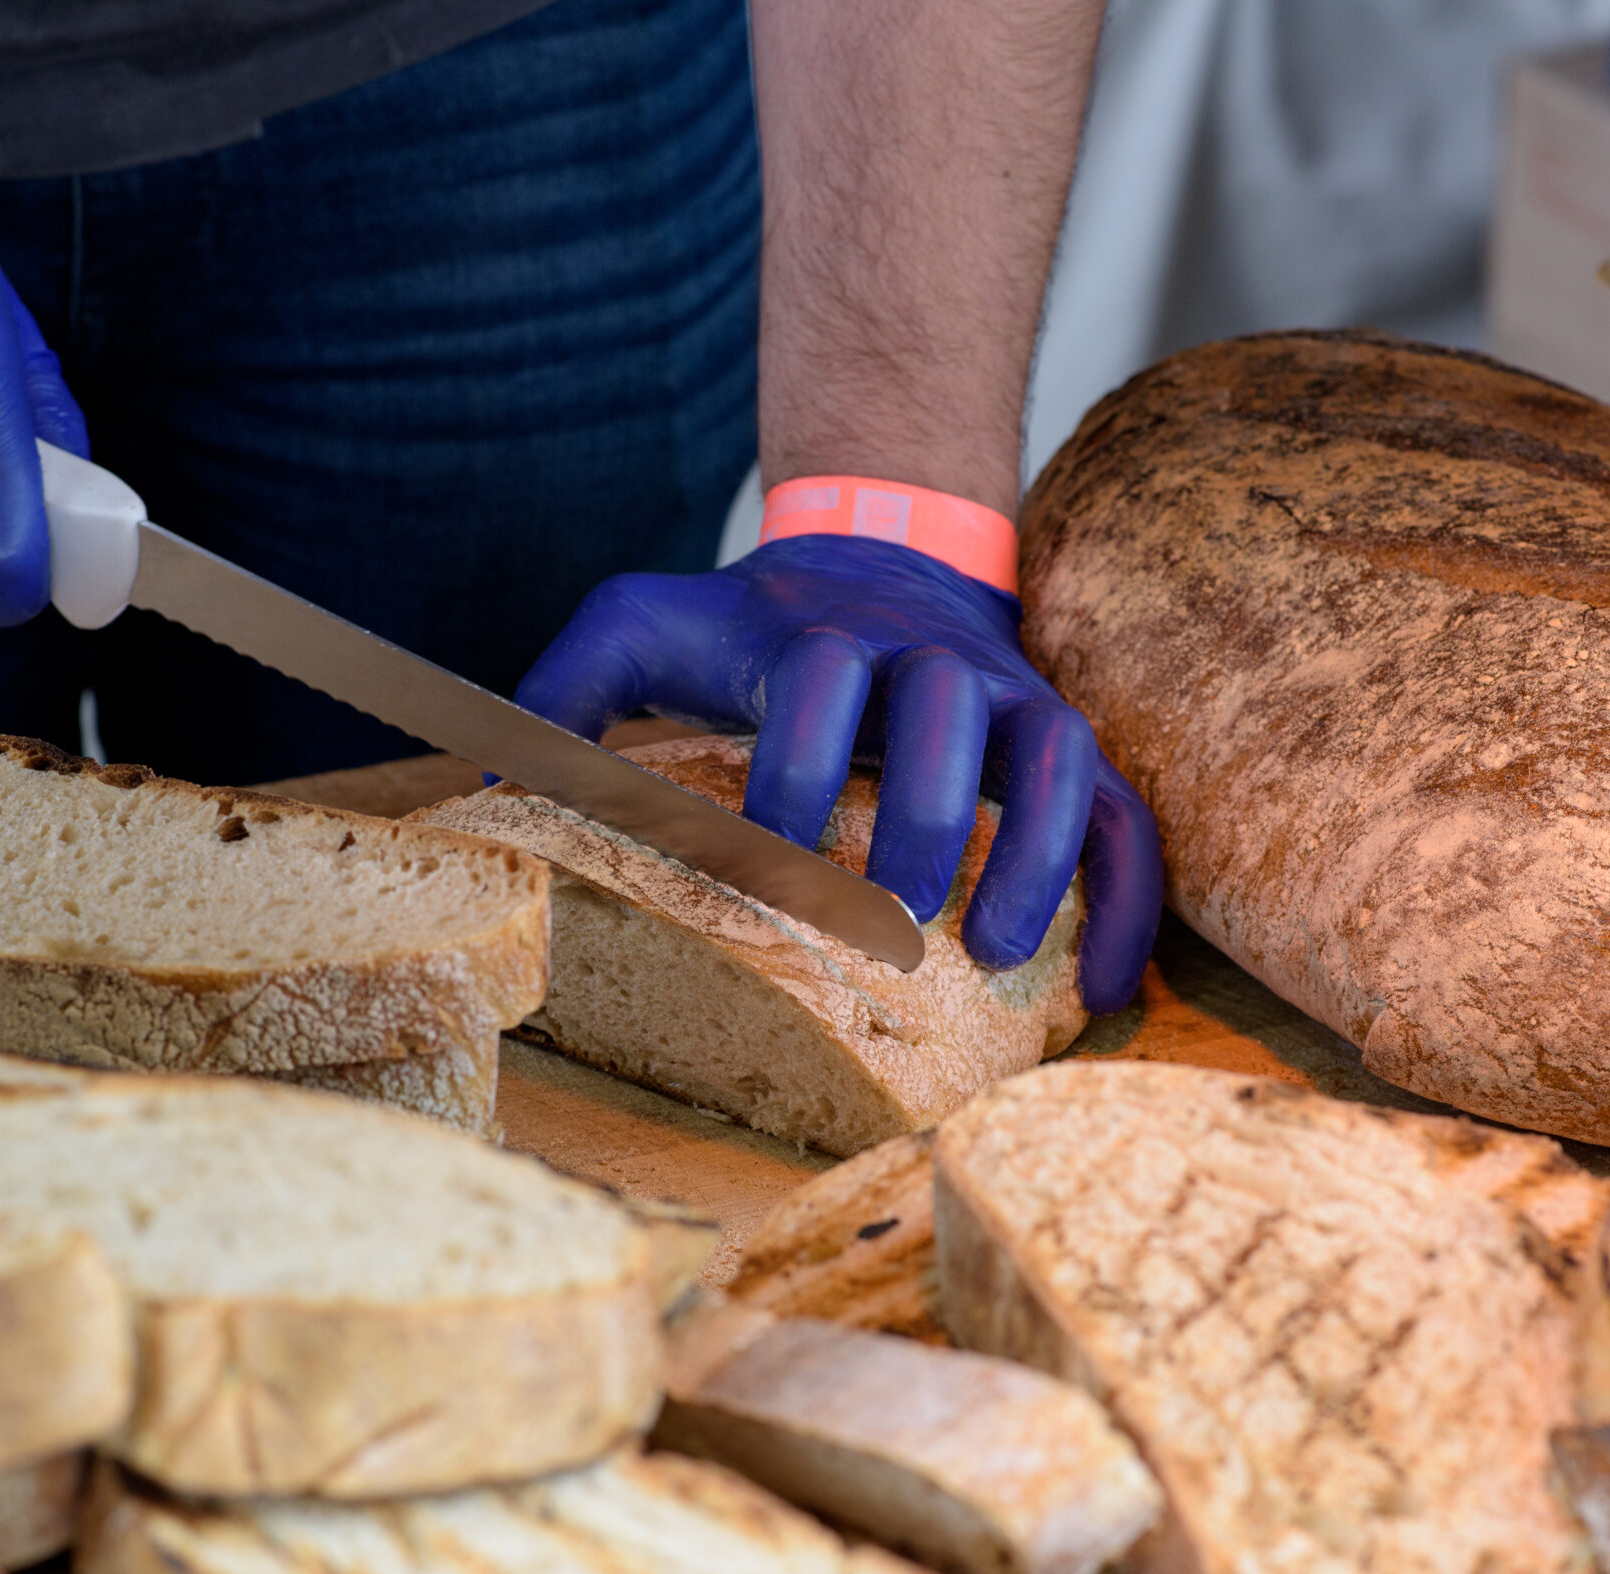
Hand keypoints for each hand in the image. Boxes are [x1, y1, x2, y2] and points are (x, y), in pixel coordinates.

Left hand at [516, 534, 1162, 1011]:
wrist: (886, 553)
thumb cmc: (755, 623)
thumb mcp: (644, 624)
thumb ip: (565, 691)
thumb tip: (479, 789)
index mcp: (825, 637)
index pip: (822, 688)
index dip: (798, 770)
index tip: (764, 856)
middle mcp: (932, 661)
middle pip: (951, 716)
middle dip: (928, 815)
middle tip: (893, 915)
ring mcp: (1015, 700)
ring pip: (1060, 760)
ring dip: (1042, 854)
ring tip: (1003, 953)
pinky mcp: (1067, 744)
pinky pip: (1129, 815)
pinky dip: (1131, 900)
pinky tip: (1115, 984)